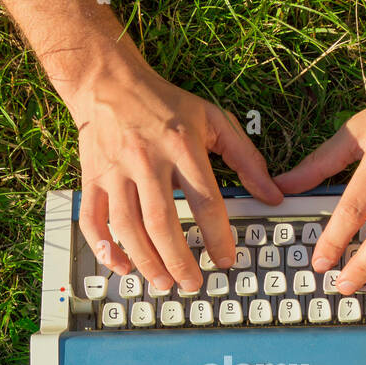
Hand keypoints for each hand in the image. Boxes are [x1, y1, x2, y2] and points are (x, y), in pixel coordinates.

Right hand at [67, 53, 282, 292]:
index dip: (217, 236)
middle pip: (163, 222)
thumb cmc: (165, 104)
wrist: (107, 81)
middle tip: (193, 283)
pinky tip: (121, 266)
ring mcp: (114, 170)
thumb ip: (246, 159)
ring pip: (128, 226)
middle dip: (179, 260)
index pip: (204, 200)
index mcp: (181, 145)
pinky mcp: (92, 178)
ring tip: (164, 283)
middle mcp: (146, 160)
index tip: (226, 260)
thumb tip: (273, 195)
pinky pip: (93, 219)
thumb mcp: (213, 120)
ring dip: (146, 261)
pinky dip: (104, 247)